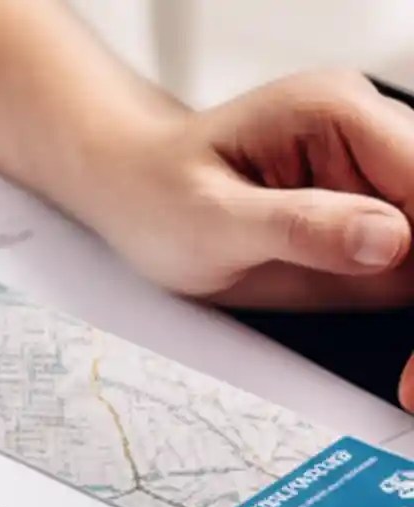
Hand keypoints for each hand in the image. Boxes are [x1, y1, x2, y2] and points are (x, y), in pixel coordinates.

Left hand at [86, 71, 413, 409]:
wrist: (132, 195)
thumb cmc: (155, 196)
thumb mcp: (211, 221)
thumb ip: (299, 228)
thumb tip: (391, 240)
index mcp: (337, 111)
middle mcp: (373, 134)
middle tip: (412, 381)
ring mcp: (380, 178)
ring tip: (408, 383)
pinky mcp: (376, 218)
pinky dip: (409, 320)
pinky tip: (405, 371)